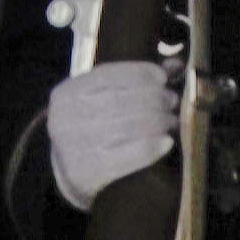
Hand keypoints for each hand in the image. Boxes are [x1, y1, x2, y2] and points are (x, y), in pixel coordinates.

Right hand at [47, 58, 174, 207]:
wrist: (63, 175)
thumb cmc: (88, 129)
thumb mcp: (98, 99)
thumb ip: (132, 80)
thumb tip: (175, 65)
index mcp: (66, 94)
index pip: (107, 75)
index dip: (140, 72)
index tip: (162, 78)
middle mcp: (66, 118)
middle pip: (121, 100)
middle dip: (155, 98)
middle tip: (172, 102)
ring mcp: (76, 146)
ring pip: (129, 127)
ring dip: (160, 121)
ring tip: (172, 121)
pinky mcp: (90, 173)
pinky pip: (130, 156)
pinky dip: (153, 147)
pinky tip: (168, 142)